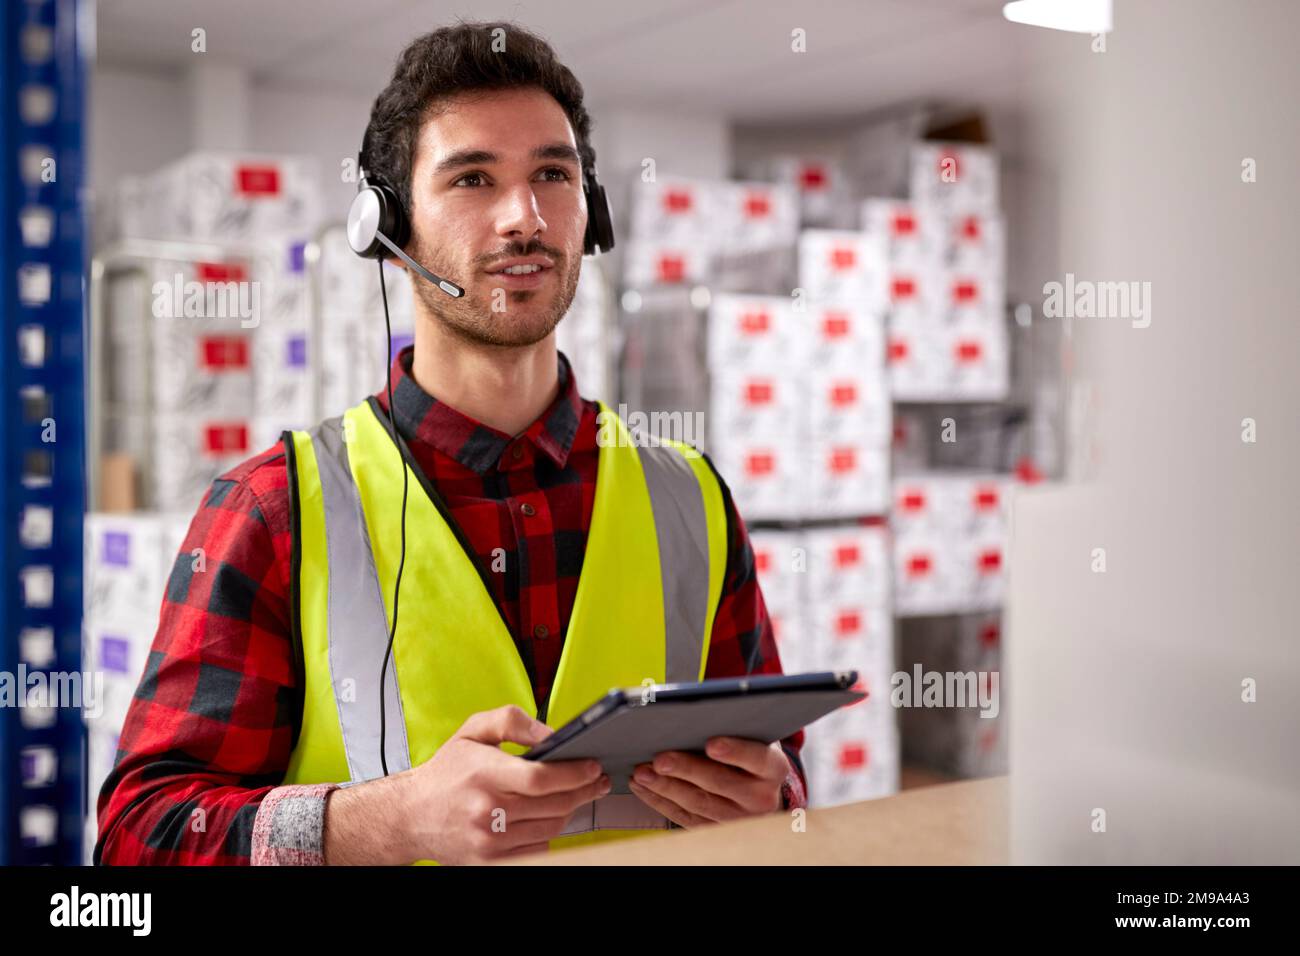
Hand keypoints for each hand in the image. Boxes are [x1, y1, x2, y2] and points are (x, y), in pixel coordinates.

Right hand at [398, 705, 610, 863]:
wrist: (411, 815)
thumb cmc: (446, 772)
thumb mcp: (472, 731)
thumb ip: (511, 722)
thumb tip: (550, 734)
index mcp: (483, 773)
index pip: (540, 778)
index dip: (574, 773)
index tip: (592, 766)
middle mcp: (486, 810)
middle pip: (554, 804)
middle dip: (584, 791)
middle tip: (597, 780)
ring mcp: (489, 840)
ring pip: (551, 828)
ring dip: (570, 810)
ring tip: (577, 795)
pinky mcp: (491, 861)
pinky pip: (538, 848)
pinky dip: (548, 831)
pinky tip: (547, 815)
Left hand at [627, 737, 790, 827]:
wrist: (760, 790)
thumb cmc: (749, 752)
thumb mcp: (753, 737)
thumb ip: (735, 727)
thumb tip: (695, 714)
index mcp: (773, 769)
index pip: (757, 759)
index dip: (735, 752)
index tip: (712, 744)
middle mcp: (760, 798)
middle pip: (720, 783)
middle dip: (686, 770)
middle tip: (660, 760)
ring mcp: (737, 818)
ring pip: (698, 804)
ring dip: (666, 787)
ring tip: (642, 773)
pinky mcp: (715, 830)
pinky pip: (684, 818)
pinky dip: (660, 801)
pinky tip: (643, 787)